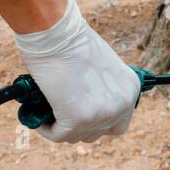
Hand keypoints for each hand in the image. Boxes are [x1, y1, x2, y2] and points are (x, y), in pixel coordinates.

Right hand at [13, 0, 140, 143]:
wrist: (56, 33)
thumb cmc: (72, 42)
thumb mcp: (100, 67)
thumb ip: (101, 89)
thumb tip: (84, 106)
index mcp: (130, 90)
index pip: (118, 123)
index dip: (97, 121)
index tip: (80, 114)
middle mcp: (121, 105)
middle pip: (98, 133)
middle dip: (78, 125)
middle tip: (61, 112)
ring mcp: (100, 114)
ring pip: (77, 136)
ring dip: (62, 127)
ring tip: (50, 111)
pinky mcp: (77, 120)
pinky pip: (58, 135)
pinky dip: (46, 129)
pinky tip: (39, 119)